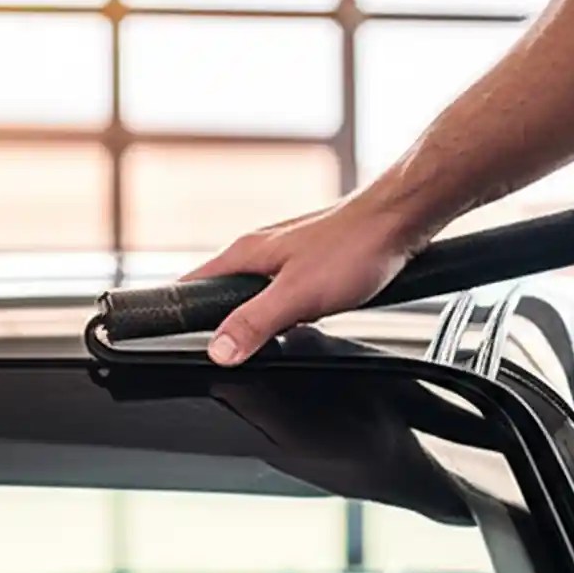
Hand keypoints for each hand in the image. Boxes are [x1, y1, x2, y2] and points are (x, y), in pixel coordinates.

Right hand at [181, 195, 435, 366]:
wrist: (400, 221)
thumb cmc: (354, 246)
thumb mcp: (296, 295)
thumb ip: (254, 323)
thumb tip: (218, 351)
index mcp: (245, 255)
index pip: (191, 284)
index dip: (179, 312)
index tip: (173, 336)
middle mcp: (260, 252)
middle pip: (223, 295)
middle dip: (225, 326)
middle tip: (234, 350)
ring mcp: (285, 257)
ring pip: (256, 297)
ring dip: (261, 320)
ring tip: (274, 336)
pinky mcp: (309, 264)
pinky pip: (284, 296)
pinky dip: (288, 314)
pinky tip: (305, 322)